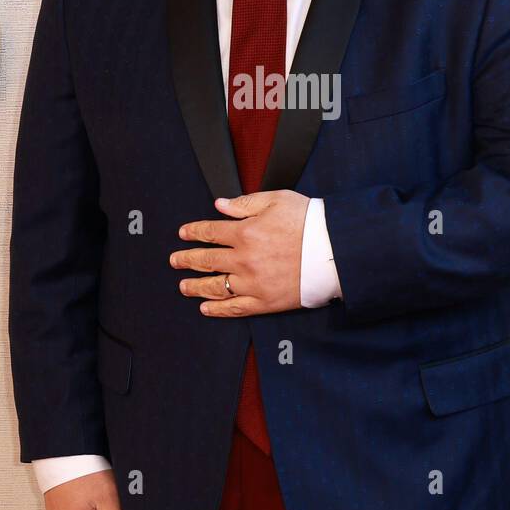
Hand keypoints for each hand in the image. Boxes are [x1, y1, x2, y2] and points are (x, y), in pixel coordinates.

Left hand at [170, 189, 309, 315]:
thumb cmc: (308, 221)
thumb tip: (220, 205)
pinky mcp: (265, 301)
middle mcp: (243, 259)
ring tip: (183, 286)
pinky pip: (235, 308)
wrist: (334, 250)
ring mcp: (253, 282)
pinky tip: (206, 309)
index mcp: (244, 232)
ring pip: (215, 286)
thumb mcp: (276, 200)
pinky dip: (218, 309)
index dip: (194, 232)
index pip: (210, 232)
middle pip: (207, 260)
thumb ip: (245, 203)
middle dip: (187, 259)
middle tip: (175, 260)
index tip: (183, 233)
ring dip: (195, 286)